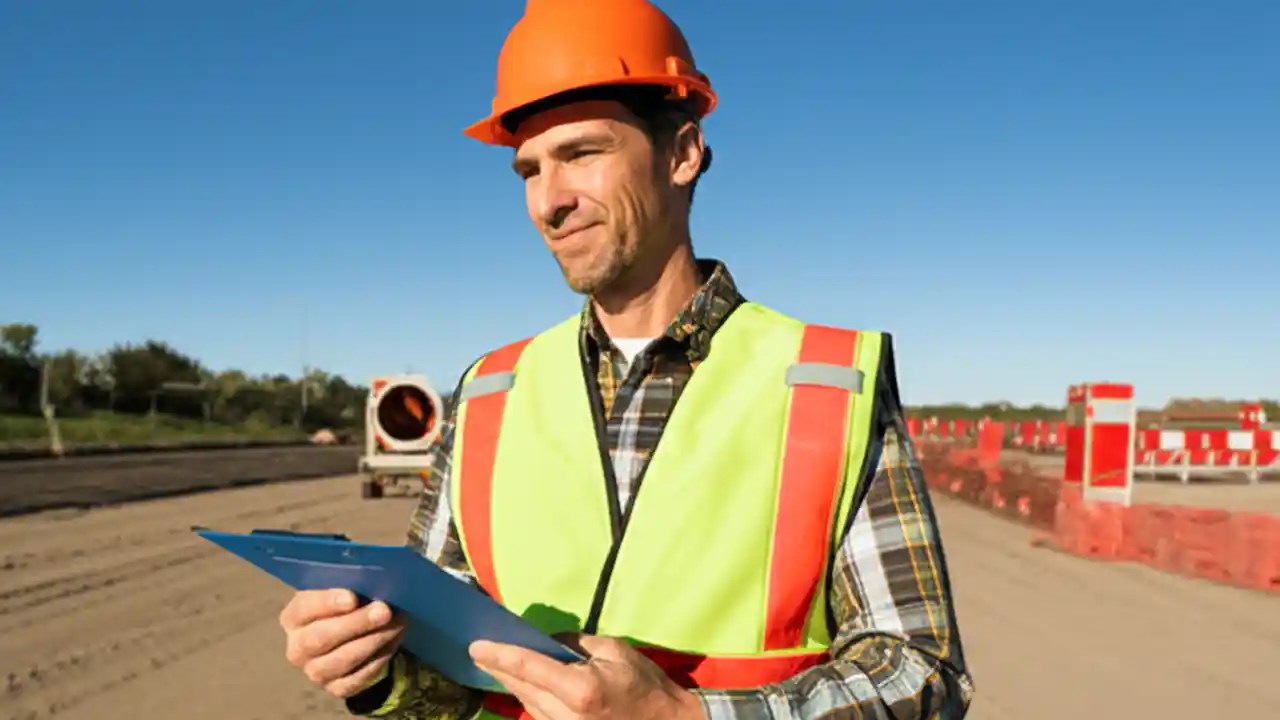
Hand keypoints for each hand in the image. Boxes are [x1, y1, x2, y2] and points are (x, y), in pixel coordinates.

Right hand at [279, 588, 407, 697]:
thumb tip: (373, 579)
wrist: (352, 636)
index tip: (352, 597)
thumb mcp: (342, 588)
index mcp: (294, 617)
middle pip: (321, 638)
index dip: (327, 603)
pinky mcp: (335, 688)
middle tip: (384, 610)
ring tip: (397, 624)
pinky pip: (357, 679)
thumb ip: (350, 583)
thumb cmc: (346, 605)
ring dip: (373, 641)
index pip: (304, 609)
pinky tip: (393, 642)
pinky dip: (378, 660)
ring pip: (341, 661)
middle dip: (356, 623)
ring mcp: (315, 671)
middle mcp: (297, 648)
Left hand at [469, 635, 705, 719]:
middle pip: (521, 687)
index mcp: (580, 689)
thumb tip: (549, 642)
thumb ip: (576, 644)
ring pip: (526, 702)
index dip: (499, 654)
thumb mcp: (614, 651)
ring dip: (509, 682)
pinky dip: (526, 694)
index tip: (476, 645)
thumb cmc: (645, 684)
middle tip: (479, 650)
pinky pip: (538, 712)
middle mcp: (565, 714)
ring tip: (494, 662)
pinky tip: (519, 682)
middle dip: (498, 667)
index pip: (528, 667)